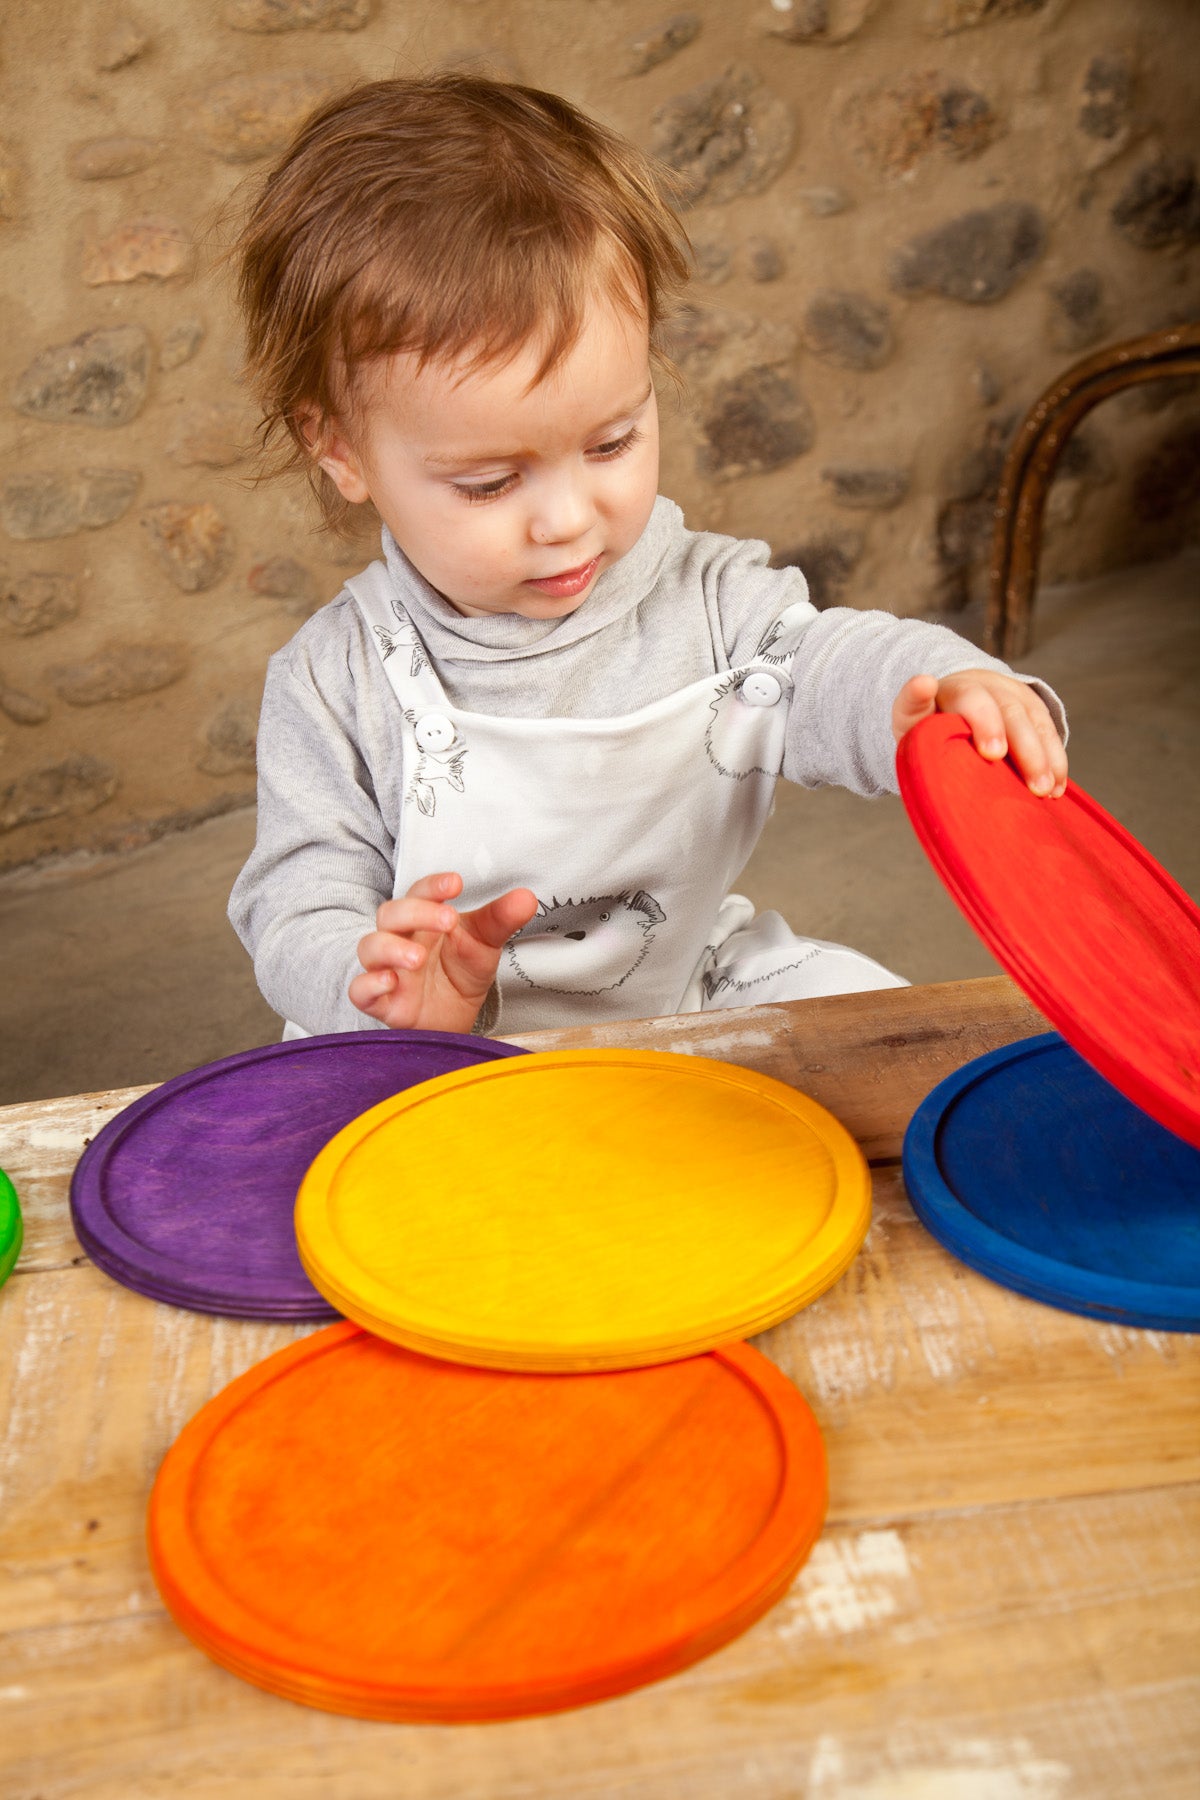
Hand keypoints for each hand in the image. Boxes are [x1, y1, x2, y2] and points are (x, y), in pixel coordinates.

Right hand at [349, 871, 537, 1031]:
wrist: (454, 1018)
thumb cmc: (461, 971)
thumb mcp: (485, 943)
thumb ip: (501, 920)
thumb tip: (527, 898)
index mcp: (423, 918)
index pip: (419, 892)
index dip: (433, 885)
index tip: (456, 884)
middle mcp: (400, 939)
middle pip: (391, 914)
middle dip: (417, 913)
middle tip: (447, 921)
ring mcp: (387, 969)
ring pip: (370, 948)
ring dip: (390, 948)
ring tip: (417, 958)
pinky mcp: (381, 1002)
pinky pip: (360, 990)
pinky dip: (369, 984)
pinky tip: (390, 982)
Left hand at [893, 670, 1067, 796]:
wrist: (952, 703)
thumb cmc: (929, 723)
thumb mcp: (912, 718)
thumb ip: (912, 707)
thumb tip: (922, 682)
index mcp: (952, 690)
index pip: (968, 697)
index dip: (983, 722)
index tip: (992, 753)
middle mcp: (986, 686)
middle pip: (1007, 711)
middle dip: (1022, 747)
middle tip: (1030, 783)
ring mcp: (1012, 694)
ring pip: (1033, 720)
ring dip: (1044, 757)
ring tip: (1045, 790)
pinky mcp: (1032, 707)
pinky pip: (1049, 731)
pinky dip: (1055, 760)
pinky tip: (1057, 786)